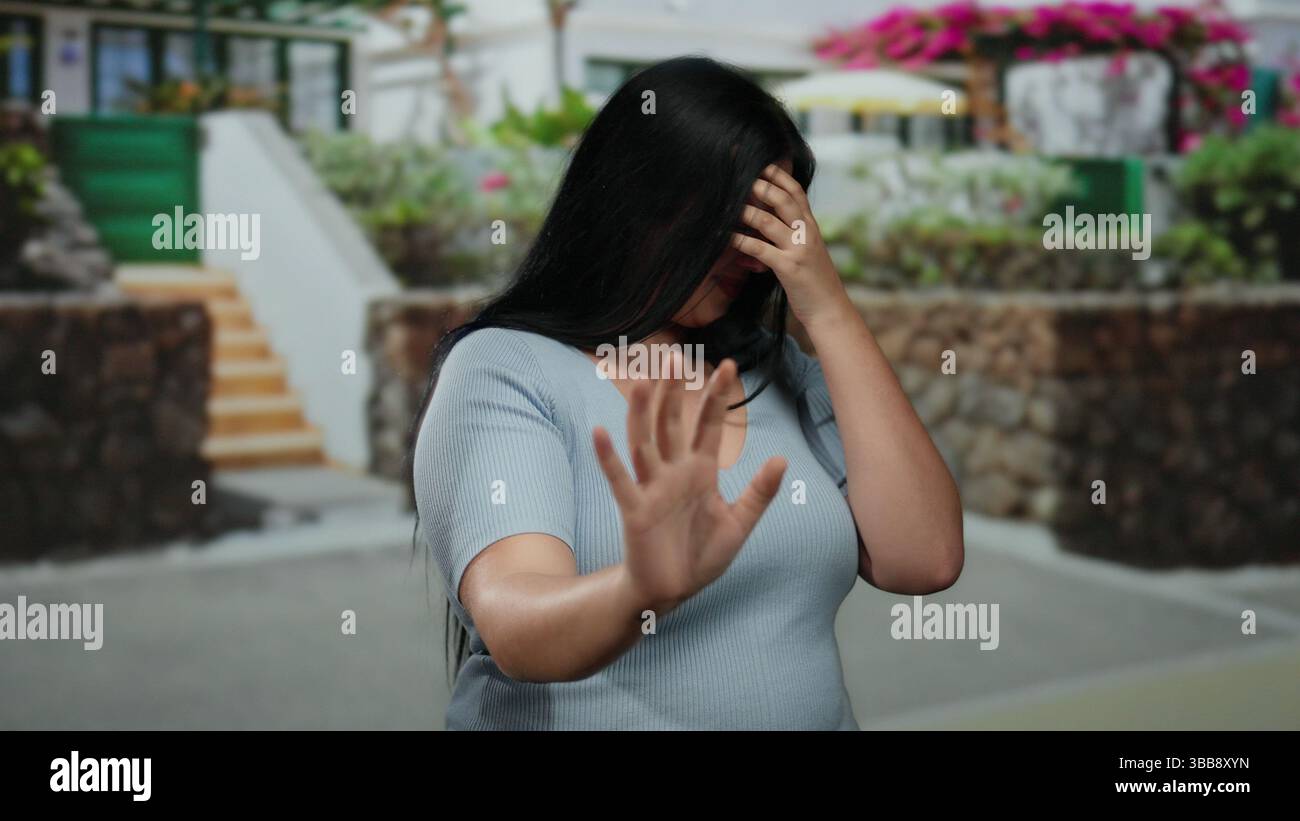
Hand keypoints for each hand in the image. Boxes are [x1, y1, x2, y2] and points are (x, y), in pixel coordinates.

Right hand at [592, 355, 786, 611]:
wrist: (673, 591)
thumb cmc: (702, 556)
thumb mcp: (740, 523)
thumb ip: (759, 492)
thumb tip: (781, 458)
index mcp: (699, 471)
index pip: (707, 425)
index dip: (715, 396)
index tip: (727, 365)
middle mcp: (673, 473)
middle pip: (671, 423)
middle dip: (674, 391)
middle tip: (675, 356)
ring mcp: (651, 489)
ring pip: (644, 443)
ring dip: (642, 413)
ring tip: (641, 381)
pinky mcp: (634, 510)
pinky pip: (620, 480)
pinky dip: (609, 458)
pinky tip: (600, 432)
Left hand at [730, 164, 852, 326]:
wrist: (830, 310)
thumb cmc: (815, 283)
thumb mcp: (808, 252)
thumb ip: (791, 236)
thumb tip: (765, 226)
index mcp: (811, 227)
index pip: (797, 193)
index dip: (780, 176)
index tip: (763, 164)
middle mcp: (807, 233)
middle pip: (783, 199)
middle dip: (763, 185)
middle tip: (743, 175)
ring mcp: (798, 249)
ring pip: (769, 221)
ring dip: (746, 210)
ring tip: (730, 202)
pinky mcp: (788, 267)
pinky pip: (760, 249)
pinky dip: (741, 241)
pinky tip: (727, 236)